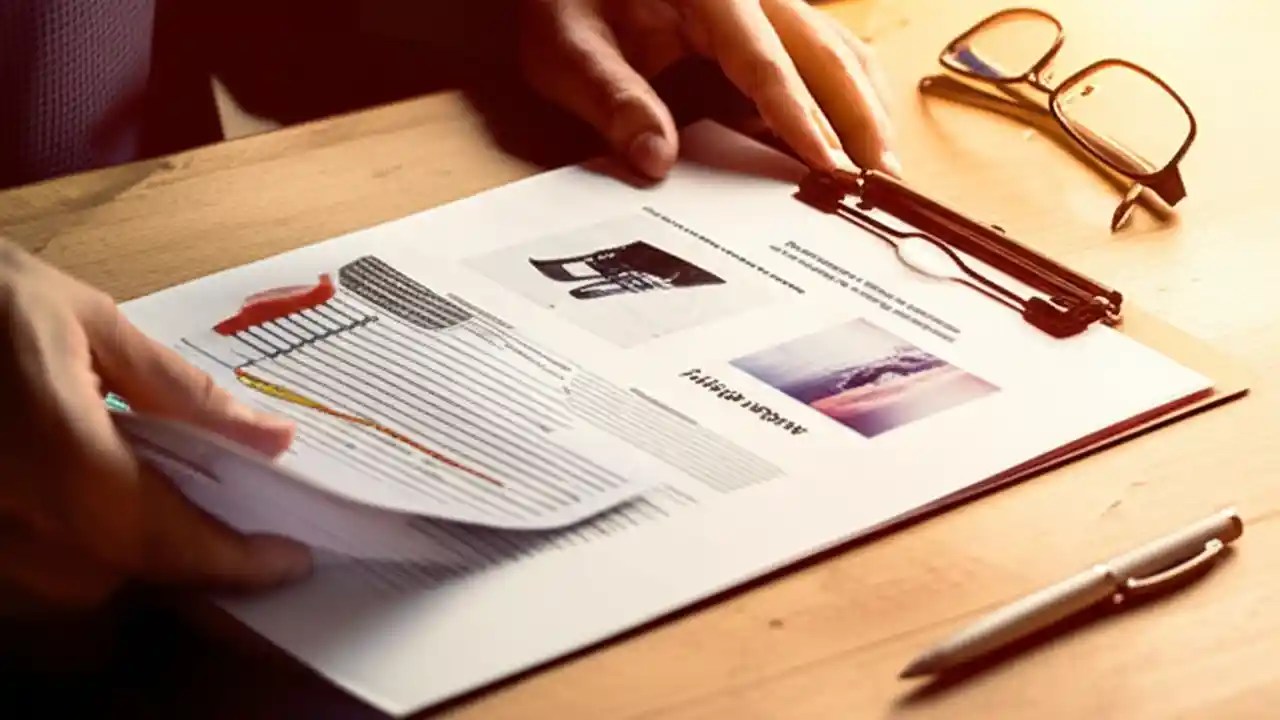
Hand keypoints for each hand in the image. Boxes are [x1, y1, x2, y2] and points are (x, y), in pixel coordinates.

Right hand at [0, 241, 311, 609]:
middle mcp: (9, 511)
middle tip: (244, 534)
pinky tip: (103, 506)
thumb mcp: (91, 322)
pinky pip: (24, 570)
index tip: (289, 561)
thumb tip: (270, 438)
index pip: (167, 538)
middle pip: (121, 575)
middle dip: (190, 562)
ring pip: (69, 585)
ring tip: (182, 514)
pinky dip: (75, 551)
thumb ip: (182, 391)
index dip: (236, 562)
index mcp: (56, 451)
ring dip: (132, 560)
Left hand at [518, 0, 896, 178]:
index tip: (825, 165)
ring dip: (865, 111)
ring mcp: (769, 4)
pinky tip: (854, 145)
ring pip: (839, 52)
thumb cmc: (569, 3)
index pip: (764, 61)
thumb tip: (654, 159)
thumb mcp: (568, 50)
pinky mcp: (771, 25)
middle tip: (879, 181)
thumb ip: (610, 99)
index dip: (798, 117)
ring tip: (881, 172)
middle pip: (825, 54)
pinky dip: (850, 100)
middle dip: (858, 120)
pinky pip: (827, 57)